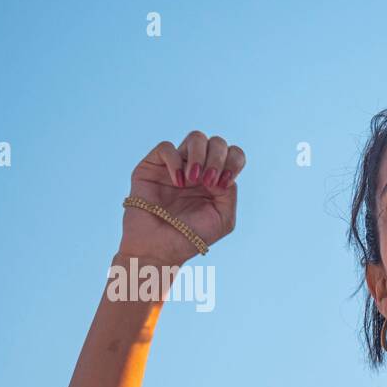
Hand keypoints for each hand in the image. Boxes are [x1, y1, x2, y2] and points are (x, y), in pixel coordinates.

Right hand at [120, 131, 246, 261]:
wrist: (159, 248)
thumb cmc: (191, 236)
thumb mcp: (224, 219)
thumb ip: (230, 193)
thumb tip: (223, 172)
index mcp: (217, 180)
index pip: (233, 154)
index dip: (234, 161)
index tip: (224, 182)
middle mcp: (198, 169)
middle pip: (217, 142)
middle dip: (218, 158)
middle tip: (209, 182)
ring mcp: (176, 166)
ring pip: (196, 137)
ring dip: (200, 156)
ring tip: (193, 180)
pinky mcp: (152, 166)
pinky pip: (167, 147)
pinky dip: (176, 161)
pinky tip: (177, 182)